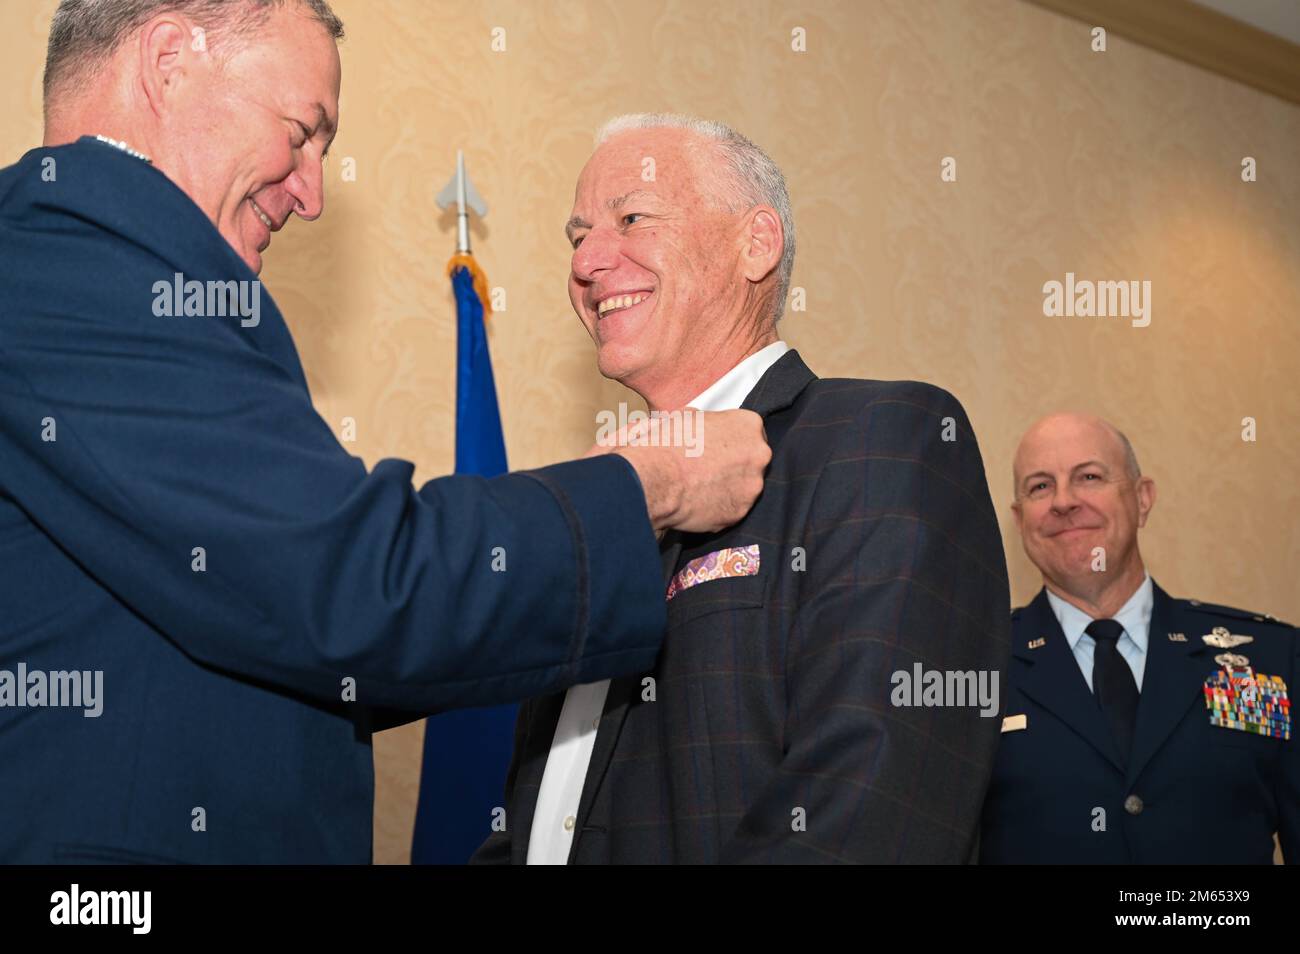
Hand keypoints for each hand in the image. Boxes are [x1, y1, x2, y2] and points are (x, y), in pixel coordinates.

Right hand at [589, 408, 770, 533]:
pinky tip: (698, 500)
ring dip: (727, 487)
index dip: (731, 441)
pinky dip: (718, 507)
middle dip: (734, 464)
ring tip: (700, 485)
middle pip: (752, 460)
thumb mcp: (687, 416)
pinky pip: (731, 508)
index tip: (719, 448)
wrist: (655, 479)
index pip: (750, 432)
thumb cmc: (666, 445)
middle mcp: (759, 455)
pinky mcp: (739, 512)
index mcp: (749, 425)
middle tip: (708, 468)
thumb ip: (708, 421)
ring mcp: (751, 486)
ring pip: (744, 486)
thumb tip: (701, 424)